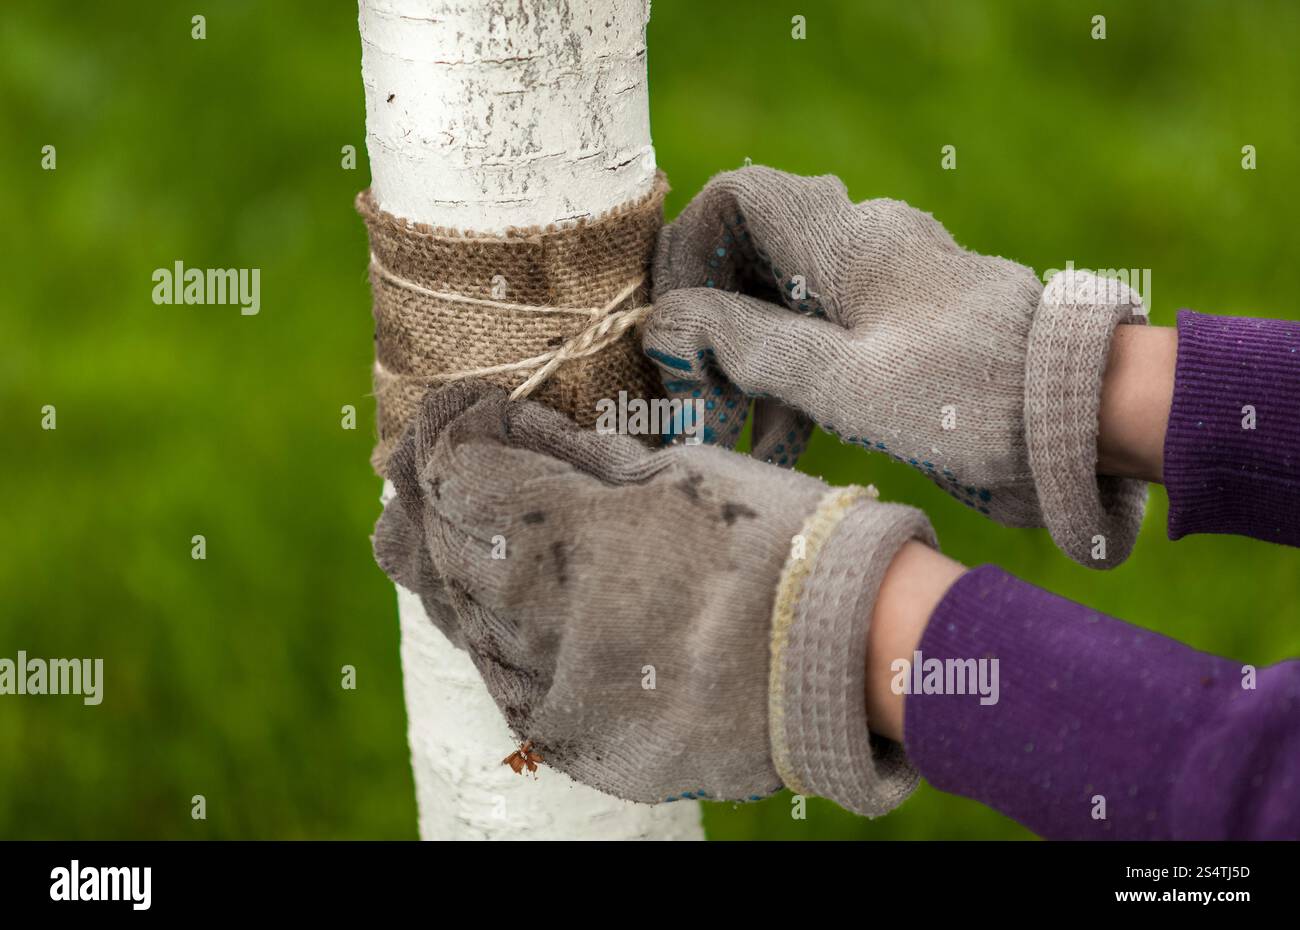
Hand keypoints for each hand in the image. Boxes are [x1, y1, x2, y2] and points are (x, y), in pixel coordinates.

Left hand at [372, 381, 932, 815]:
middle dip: (425, 499)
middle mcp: (556, 620)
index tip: (452, 409)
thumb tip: (500, 431)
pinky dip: (480, 643)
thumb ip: (578, 461)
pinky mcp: (581, 741)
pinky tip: (470, 614)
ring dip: (438, 573)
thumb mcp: (681, 475)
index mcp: (585, 535)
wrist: (852, 663)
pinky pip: (503, 687)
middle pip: (451, 549)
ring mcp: (564, 690)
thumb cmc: (779, 544)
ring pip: (465, 622)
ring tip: (415, 534)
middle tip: (406, 469)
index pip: (471, 475)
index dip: (450, 433)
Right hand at [646, 166, 1147, 566]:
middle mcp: (865, 245)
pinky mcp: (904, 324)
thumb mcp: (845, 381)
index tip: (676, 322)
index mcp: (850, 239)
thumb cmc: (971, 400)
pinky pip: (826, 333)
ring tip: (738, 433)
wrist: (1083, 421)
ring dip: (751, 360)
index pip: (738, 196)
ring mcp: (887, 283)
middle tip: (699, 393)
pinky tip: (783, 437)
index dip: (689, 249)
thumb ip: (751, 345)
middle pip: (754, 255)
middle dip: (714, 322)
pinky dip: (793, 376)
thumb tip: (667, 320)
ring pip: (786, 301)